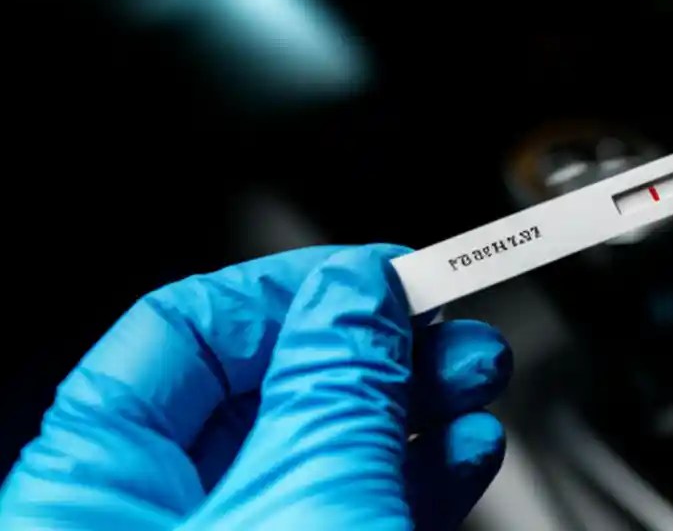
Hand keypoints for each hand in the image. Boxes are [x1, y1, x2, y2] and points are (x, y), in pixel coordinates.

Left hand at [0, 244, 510, 529]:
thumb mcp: (309, 496)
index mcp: (89, 497)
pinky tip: (467, 447)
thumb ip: (336, 379)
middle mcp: (154, 524)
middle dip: (375, 344)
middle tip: (446, 319)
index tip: (381, 271)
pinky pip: (356, 506)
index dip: (289, 288)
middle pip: (266, 387)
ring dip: (415, 404)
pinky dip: (419, 474)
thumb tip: (362, 288)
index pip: (178, 336)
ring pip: (323, 449)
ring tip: (478, 376)